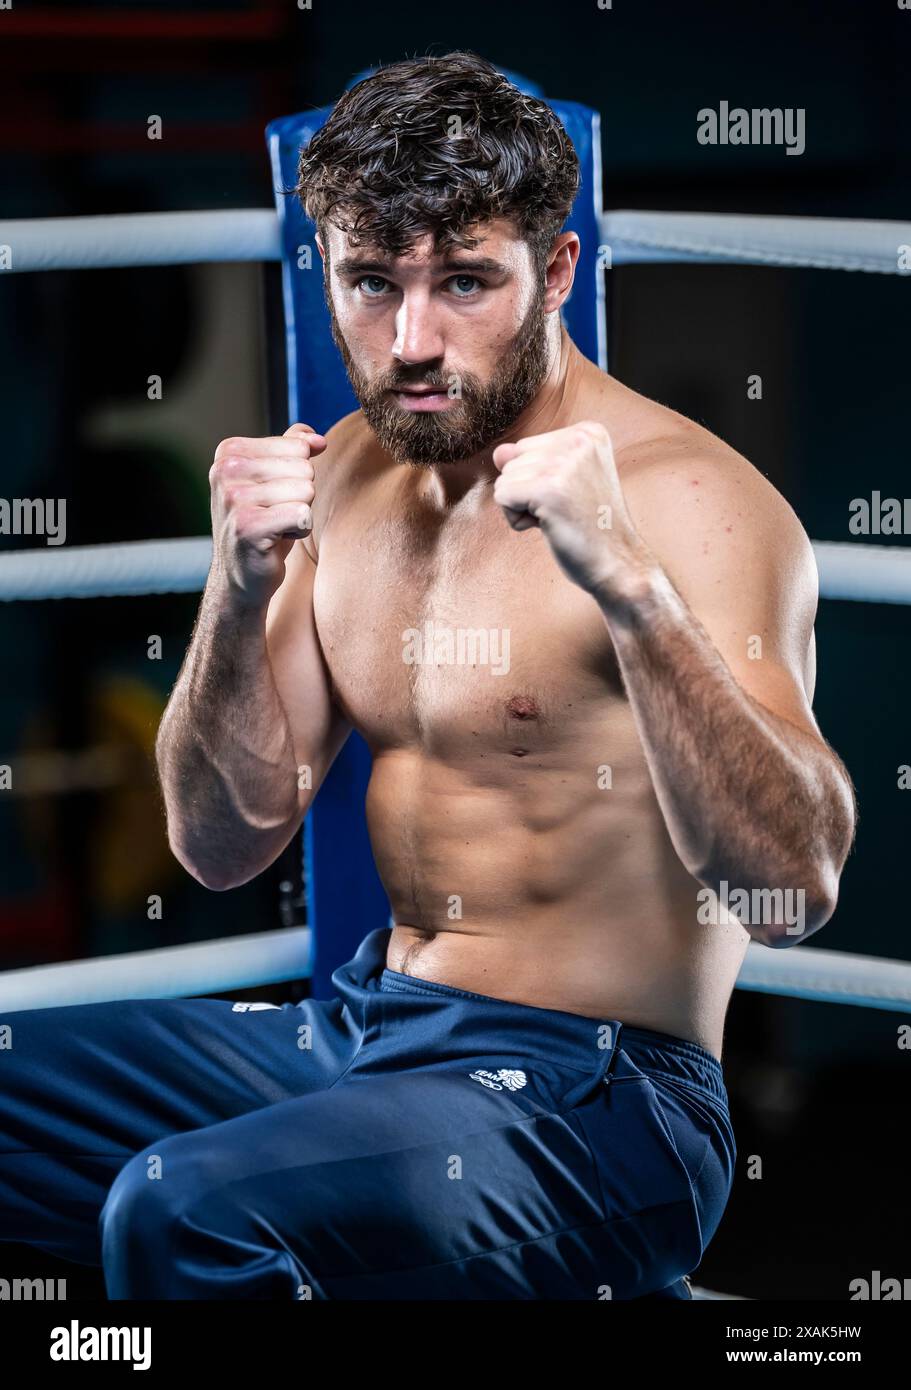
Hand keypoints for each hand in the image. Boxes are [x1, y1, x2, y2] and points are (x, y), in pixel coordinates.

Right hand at [208, 422, 326, 606]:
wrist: (242, 574)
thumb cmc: (264, 523)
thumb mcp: (275, 480)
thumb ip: (293, 449)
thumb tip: (317, 439)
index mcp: (230, 451)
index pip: (298, 447)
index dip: (297, 475)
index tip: (273, 496)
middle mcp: (226, 470)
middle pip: (304, 469)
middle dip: (300, 496)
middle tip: (275, 515)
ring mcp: (233, 498)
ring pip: (306, 491)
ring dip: (300, 515)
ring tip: (276, 527)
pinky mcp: (247, 526)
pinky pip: (303, 515)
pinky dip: (300, 531)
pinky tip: (278, 540)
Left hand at [492, 420, 646, 596]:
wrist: (619, 564)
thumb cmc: (591, 526)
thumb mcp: (566, 482)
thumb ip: (532, 460)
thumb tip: (498, 452)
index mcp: (588, 432)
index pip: (527, 447)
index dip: (539, 480)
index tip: (572, 496)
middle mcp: (578, 440)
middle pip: (514, 461)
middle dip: (528, 492)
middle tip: (566, 511)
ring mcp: (563, 463)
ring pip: (504, 480)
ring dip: (523, 508)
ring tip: (560, 519)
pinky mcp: (547, 489)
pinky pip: (502, 497)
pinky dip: (517, 520)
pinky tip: (549, 527)